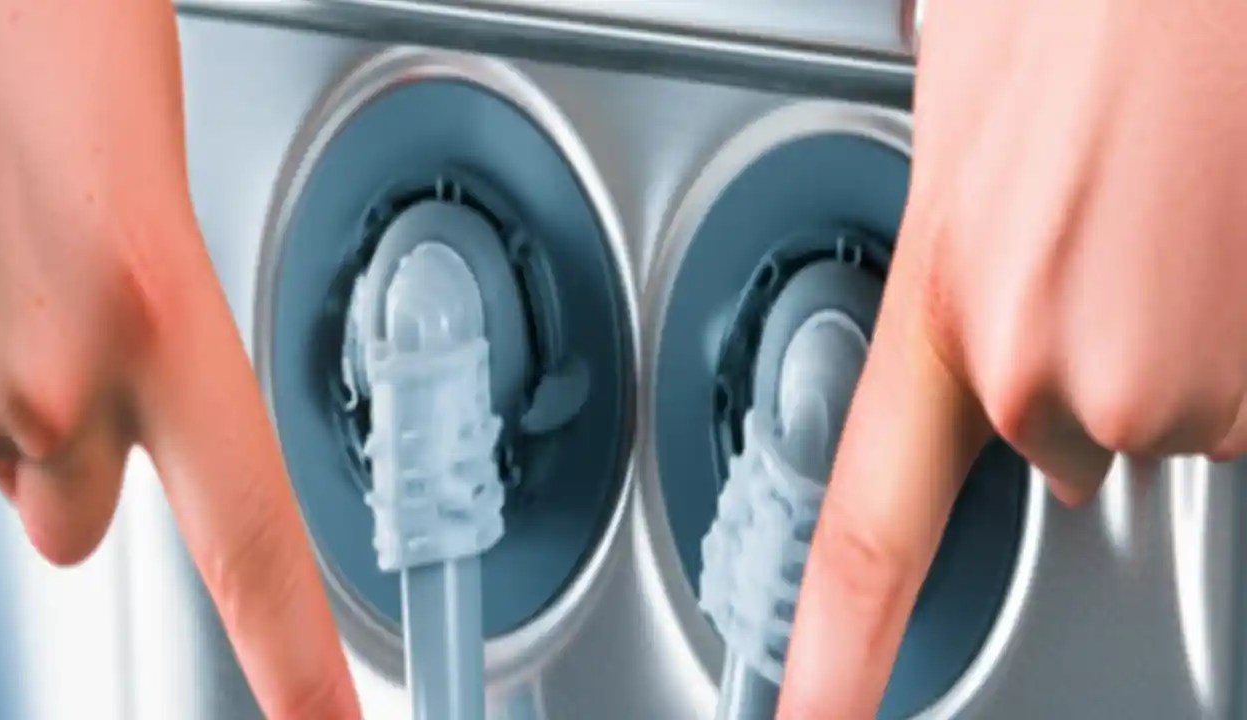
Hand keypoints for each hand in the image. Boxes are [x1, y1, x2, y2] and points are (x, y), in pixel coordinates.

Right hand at [0, 3, 359, 717]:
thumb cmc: (46, 54)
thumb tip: (77, 499)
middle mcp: (50, 378)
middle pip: (70, 526)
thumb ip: (142, 381)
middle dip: (70, 463)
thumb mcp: (142, 230)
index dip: (292, 657)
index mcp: (162, 317)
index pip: (252, 538)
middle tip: (59, 324)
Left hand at [778, 1, 1246, 716]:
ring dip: (1175, 324)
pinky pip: (1245, 385)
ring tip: (1180, 200)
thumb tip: (977, 251)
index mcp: (951, 304)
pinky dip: (1236, 321)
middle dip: (1083, 365)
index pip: (868, 535)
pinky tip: (1225, 220)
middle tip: (1110, 230)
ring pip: (1172, 405)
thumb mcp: (966, 103)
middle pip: (1067, 440)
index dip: (830, 658)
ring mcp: (1179, 384)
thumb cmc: (1091, 1)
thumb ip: (961, 228)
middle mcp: (1056, 372)